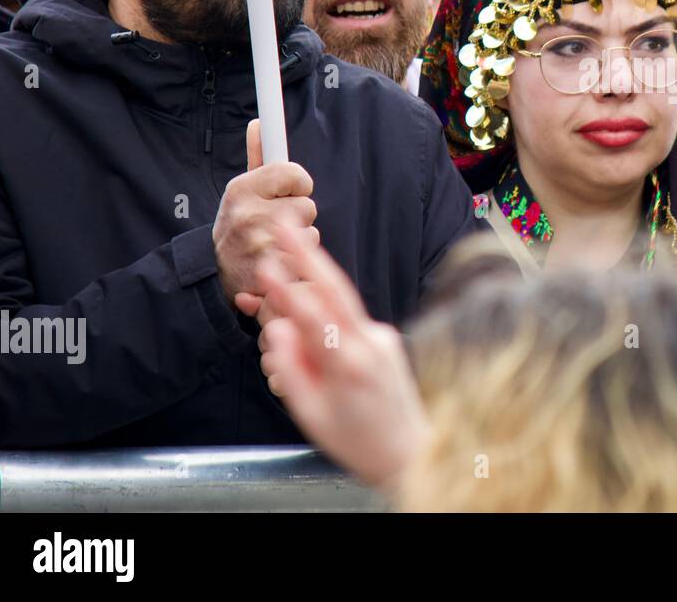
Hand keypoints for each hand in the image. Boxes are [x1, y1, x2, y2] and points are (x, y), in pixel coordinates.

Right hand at [213, 120, 318, 314]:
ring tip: (275, 243)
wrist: (219, 274)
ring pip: (311, 231)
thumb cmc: (239, 226)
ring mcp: (260, 245)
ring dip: (300, 238)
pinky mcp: (273, 271)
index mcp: (241, 190)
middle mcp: (248, 215)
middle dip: (298, 214)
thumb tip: (259, 123)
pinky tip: (279, 260)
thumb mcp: (242, 191)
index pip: (294, 173)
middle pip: (307, 205)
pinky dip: (299, 260)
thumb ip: (258, 157)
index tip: (288, 190)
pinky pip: (308, 256)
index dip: (297, 183)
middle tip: (274, 223)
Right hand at [257, 223, 427, 493]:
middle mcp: (371, 344)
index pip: (313, 319)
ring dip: (312, 283)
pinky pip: (348, 322)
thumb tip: (277, 329)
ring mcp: (383, 337)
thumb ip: (290, 369)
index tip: (267, 267)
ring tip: (283, 262)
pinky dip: (326, 319)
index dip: (288, 291)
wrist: (410, 452)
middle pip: (336, 290)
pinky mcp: (387, 339)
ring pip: (339, 306)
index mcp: (348, 366)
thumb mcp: (310, 414)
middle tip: (285, 225)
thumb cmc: (355, 441)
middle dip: (308, 254)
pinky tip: (312, 340)